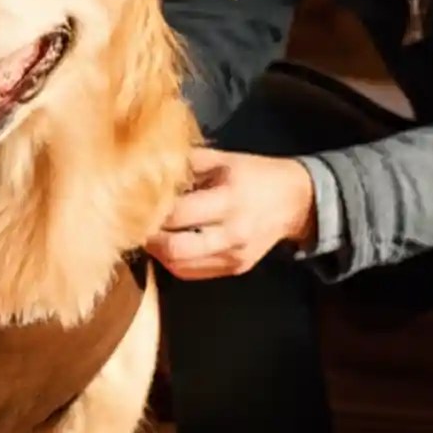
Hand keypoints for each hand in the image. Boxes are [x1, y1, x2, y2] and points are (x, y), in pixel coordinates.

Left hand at [147, 148, 316, 279]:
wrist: (296, 201)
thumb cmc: (254, 175)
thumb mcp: (224, 159)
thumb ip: (187, 163)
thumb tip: (147, 165)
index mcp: (229, 198)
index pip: (178, 214)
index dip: (152, 212)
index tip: (137, 204)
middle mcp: (233, 231)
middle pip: (176, 249)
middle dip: (151, 239)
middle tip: (137, 226)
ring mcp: (235, 255)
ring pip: (180, 266)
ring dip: (159, 253)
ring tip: (151, 235)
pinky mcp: (235, 268)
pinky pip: (192, 273)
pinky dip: (174, 262)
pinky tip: (169, 245)